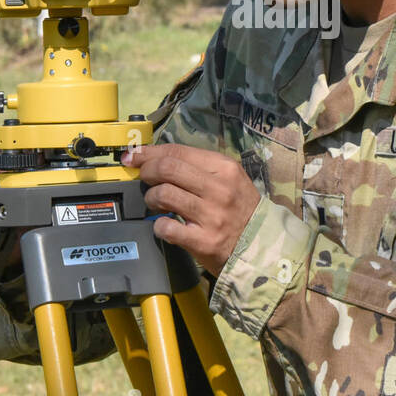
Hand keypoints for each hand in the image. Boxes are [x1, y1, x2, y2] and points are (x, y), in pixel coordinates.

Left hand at [122, 144, 260, 276]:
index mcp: (224, 168)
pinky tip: (164, 226)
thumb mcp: (229, 178)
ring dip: (151, 198)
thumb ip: (199, 167)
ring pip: (164, 195)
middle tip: (144, 178)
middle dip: (147, 171)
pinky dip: (159, 225)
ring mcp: (211, 215)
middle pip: (168, 168)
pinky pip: (166, 227)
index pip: (178, 151)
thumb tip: (158, 158)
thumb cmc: (240, 208)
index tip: (134, 156)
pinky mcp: (203, 241)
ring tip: (156, 203)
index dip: (149, 152)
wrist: (261, 244)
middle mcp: (218, 189)